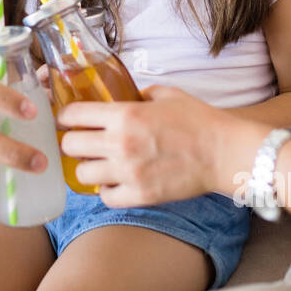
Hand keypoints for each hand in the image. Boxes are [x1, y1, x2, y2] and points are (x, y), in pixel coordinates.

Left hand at [57, 85, 240, 207]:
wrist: (225, 153)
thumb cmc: (199, 121)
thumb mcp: (166, 94)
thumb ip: (138, 93)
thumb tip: (123, 95)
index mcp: (125, 115)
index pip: (73, 115)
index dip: (65, 117)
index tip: (67, 120)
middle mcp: (121, 144)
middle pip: (70, 146)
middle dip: (73, 142)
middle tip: (82, 142)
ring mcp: (129, 173)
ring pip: (83, 174)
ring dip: (88, 168)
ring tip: (100, 164)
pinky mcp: (140, 196)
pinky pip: (105, 197)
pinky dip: (106, 190)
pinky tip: (115, 181)